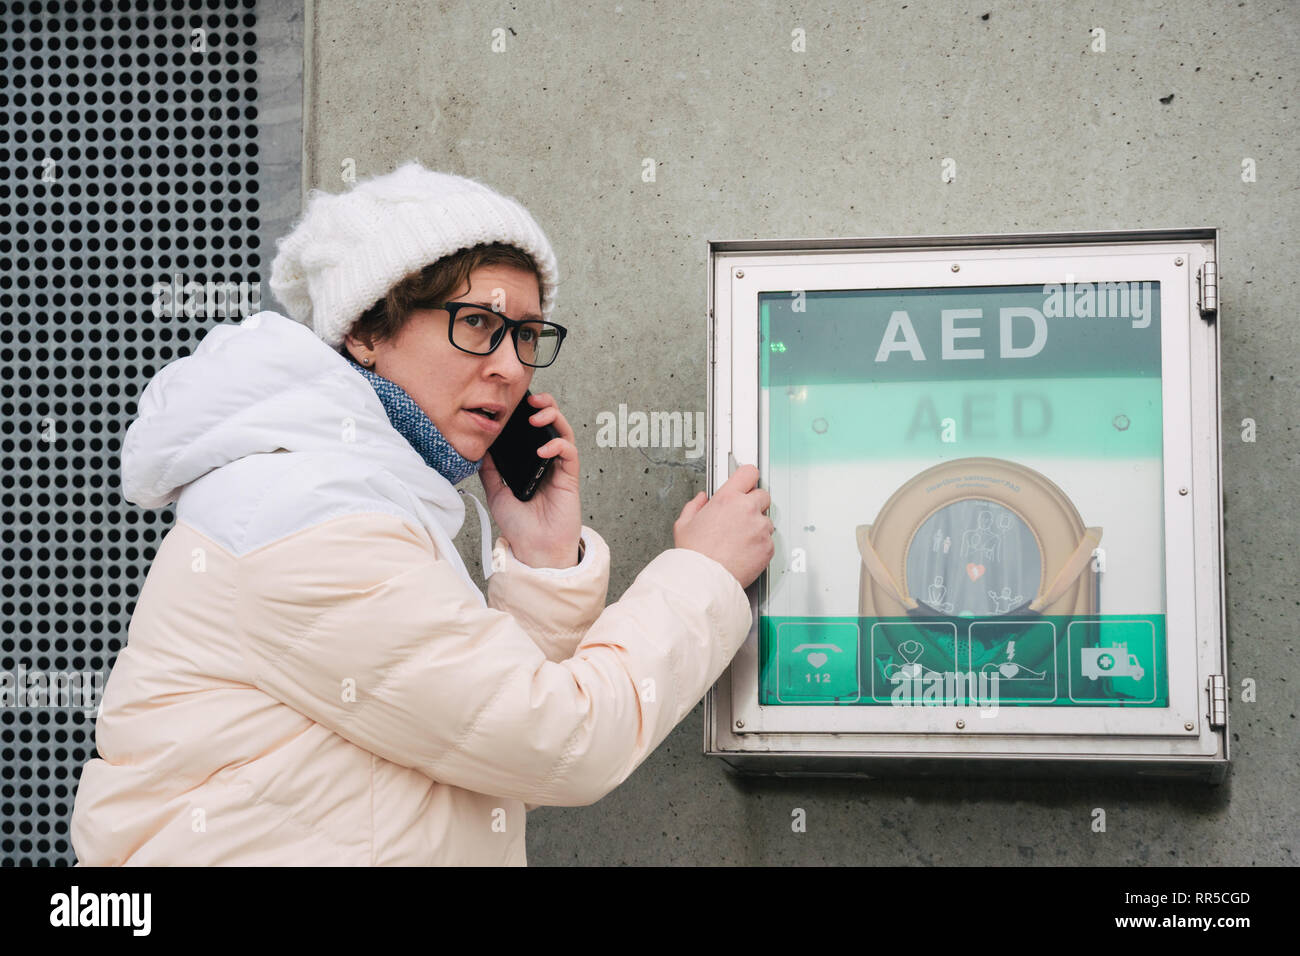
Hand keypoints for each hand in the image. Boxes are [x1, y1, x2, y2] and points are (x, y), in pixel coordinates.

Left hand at [479, 392, 581, 567]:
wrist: (533, 549)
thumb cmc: (519, 525)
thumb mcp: (496, 493)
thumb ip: (491, 470)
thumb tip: (482, 448)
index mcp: (530, 462)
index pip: (531, 429)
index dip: (527, 412)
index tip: (514, 404)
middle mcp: (546, 461)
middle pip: (552, 424)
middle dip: (545, 406)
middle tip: (533, 400)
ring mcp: (559, 468)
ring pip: (564, 432)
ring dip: (553, 418)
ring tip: (537, 417)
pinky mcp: (569, 477)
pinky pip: (569, 452)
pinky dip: (557, 445)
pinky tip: (543, 449)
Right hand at [672, 464, 773, 587]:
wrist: (705, 579)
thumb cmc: (694, 554)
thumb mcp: (684, 524)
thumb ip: (695, 506)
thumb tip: (702, 499)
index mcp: (727, 499)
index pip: (749, 472)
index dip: (748, 478)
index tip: (747, 483)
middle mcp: (747, 509)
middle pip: (763, 495)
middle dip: (754, 504)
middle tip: (742, 517)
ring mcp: (760, 528)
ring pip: (767, 520)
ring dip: (757, 526)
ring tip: (739, 540)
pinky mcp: (768, 546)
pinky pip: (769, 540)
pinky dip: (760, 545)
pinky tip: (744, 552)